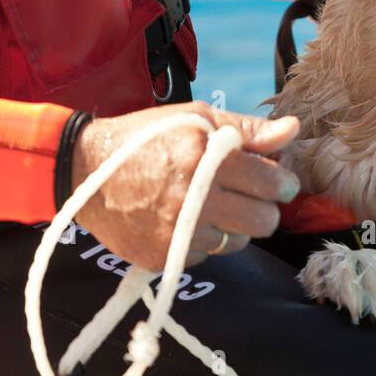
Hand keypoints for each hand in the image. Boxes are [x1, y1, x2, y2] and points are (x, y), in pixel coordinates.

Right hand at [70, 102, 301, 270]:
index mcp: (205, 157)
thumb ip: (248, 129)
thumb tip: (292, 130)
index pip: (271, 183)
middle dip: (265, 209)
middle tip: (251, 197)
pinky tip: (184, 220)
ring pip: (238, 242)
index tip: (278, 180)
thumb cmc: (147, 138)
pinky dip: (203, 240)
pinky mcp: (163, 256)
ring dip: (235, 227)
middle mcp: (193, 198)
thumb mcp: (196, 120)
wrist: (83, 170)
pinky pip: (206, 255)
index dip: (282, 182)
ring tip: (211, 205)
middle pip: (264, 221)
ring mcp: (177, 232)